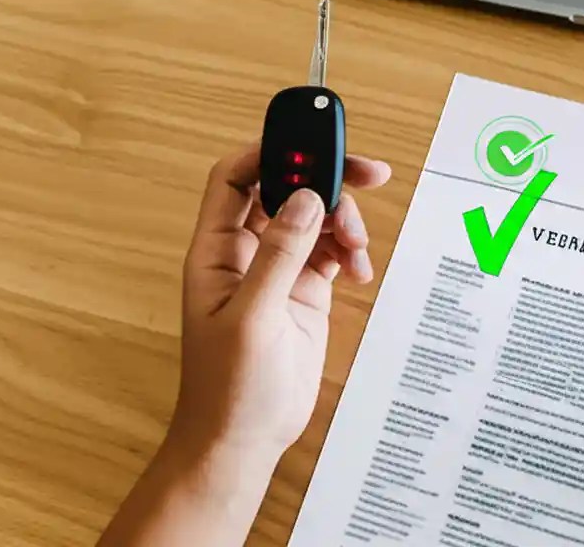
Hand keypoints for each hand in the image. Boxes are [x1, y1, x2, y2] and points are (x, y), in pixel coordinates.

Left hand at [172, 145, 391, 461]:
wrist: (244, 439)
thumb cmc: (228, 389)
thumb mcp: (253, 317)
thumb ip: (280, 255)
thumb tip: (305, 198)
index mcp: (217, 251)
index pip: (236, 179)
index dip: (269, 153)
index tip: (311, 144)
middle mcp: (246, 253)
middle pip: (286, 189)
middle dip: (325, 178)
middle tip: (367, 173)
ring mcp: (277, 270)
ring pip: (315, 217)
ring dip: (344, 221)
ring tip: (359, 247)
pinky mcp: (304, 291)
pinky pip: (332, 251)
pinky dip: (351, 252)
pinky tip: (360, 271)